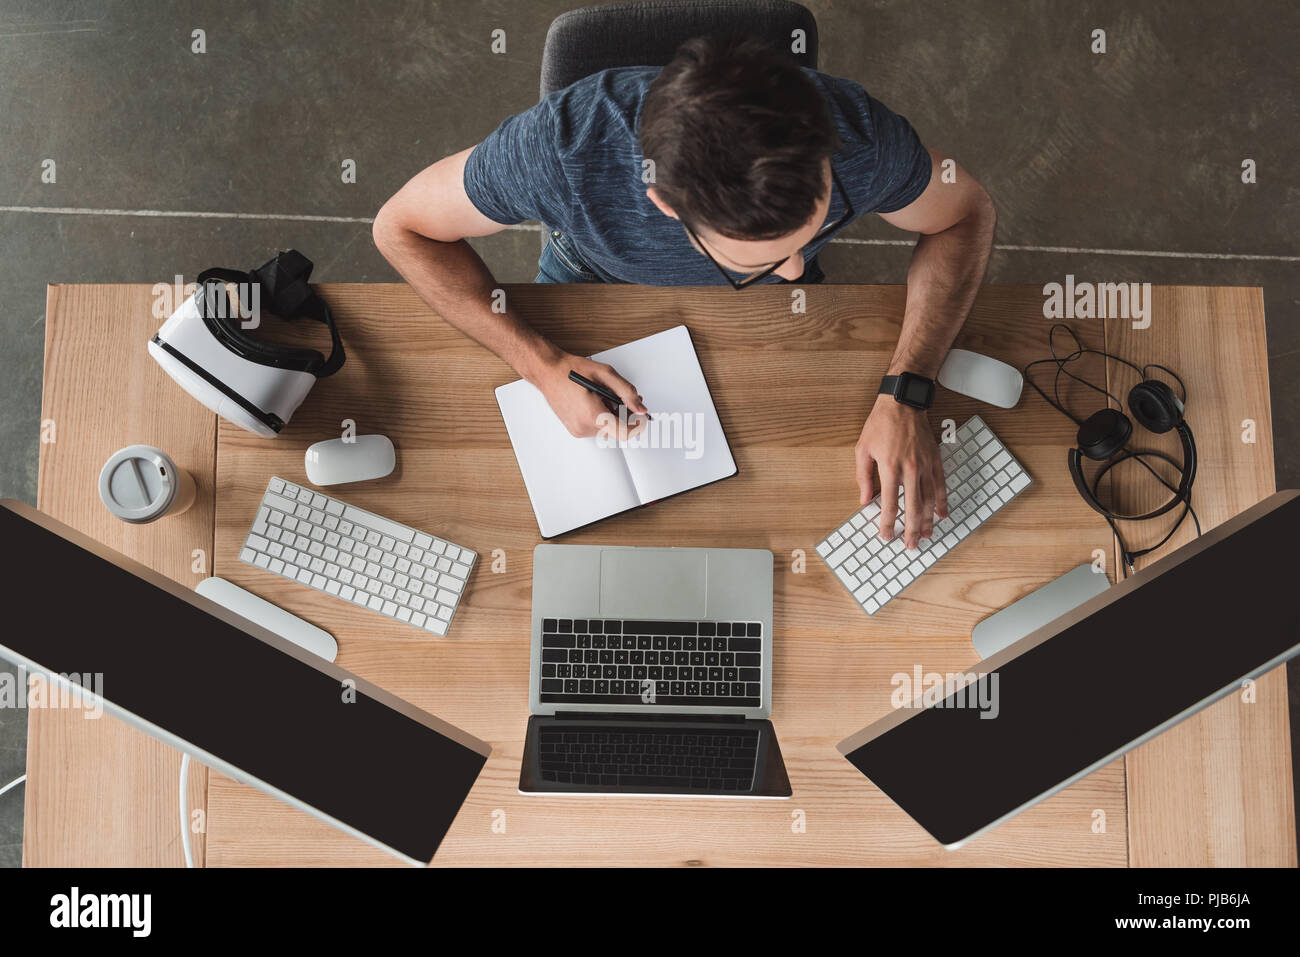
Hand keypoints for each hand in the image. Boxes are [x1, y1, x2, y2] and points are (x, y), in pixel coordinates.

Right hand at [533, 351, 648, 438]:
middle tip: (617, 396)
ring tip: (599, 396)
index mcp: (593, 415)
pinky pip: (595, 427)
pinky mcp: (574, 430)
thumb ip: (627, 392)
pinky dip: (599, 416)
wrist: (548, 372)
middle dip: (622, 413)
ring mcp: (578, 430)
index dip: (637, 425)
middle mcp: (584, 427)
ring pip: (606, 428)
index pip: (624, 433)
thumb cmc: (571, 370)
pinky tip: (591, 401)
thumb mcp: (605, 374)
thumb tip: (641, 407)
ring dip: (610, 414)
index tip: (640, 417)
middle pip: (616, 429)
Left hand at [854, 398, 948, 548]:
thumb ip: (863, 477)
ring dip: (927, 521)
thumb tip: (864, 500)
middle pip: (912, 507)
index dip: (888, 523)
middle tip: (909, 545)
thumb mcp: (862, 449)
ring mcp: (925, 465)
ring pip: (928, 500)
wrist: (903, 403)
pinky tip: (940, 515)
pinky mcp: (935, 460)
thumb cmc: (880, 424)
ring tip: (925, 536)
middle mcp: (910, 469)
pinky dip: (941, 502)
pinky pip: (940, 485)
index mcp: (890, 468)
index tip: (886, 536)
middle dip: (910, 529)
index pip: (889, 504)